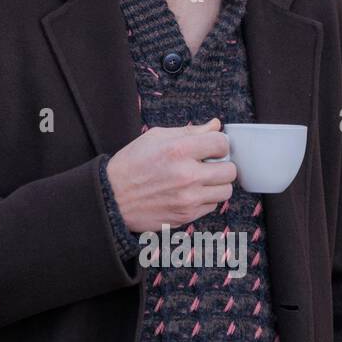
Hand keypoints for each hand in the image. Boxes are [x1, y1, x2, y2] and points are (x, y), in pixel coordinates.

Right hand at [104, 117, 235, 233]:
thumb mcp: (154, 138)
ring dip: (217, 184)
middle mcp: (186, 175)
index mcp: (178, 150)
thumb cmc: (131, 164)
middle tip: (209, 165)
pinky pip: (212, 206)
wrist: (111, 197)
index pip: (221, 144)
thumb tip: (215, 126)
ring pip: (225, 191)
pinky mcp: (186, 215)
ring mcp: (188, 198)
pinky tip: (190, 192)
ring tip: (201, 180)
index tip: (212, 147)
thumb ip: (189, 131)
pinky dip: (205, 199)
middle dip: (222, 165)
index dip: (219, 144)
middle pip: (230, 170)